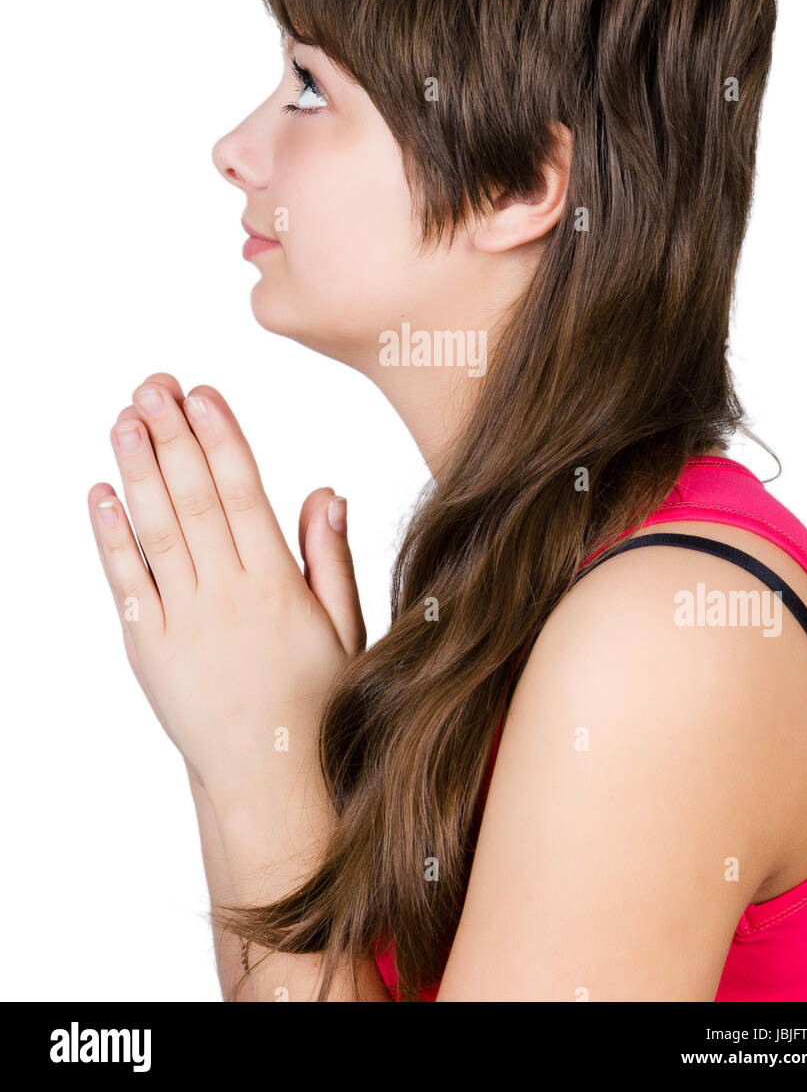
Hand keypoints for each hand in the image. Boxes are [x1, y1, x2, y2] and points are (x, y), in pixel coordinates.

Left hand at [87, 372, 364, 802]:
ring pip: (157, 532)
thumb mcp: (346, 629)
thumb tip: (326, 490)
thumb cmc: (317, 703)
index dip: (222, 439)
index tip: (204, 394)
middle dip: (172, 437)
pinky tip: (100, 495)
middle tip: (153, 385)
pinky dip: (110, 537)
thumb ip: (330, 558)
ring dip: (137, 472)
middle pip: (194, 500)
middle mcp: (226, 598)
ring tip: (123, 419)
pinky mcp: (148, 648)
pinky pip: (127, 582)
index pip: (243, 494)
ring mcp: (182, 623)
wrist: (270, 781)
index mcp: (278, 587)